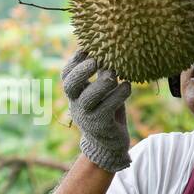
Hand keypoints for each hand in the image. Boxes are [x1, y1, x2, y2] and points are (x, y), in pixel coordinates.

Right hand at [61, 49, 131, 172]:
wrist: (108, 145)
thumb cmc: (106, 112)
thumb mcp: (101, 92)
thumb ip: (102, 74)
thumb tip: (109, 51)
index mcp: (75, 94)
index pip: (66, 75)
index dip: (74, 61)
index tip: (87, 48)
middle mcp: (76, 105)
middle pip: (70, 85)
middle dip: (82, 71)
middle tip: (96, 61)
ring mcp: (87, 116)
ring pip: (89, 97)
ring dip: (103, 83)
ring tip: (115, 75)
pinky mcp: (101, 125)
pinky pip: (109, 107)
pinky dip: (120, 94)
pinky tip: (127, 86)